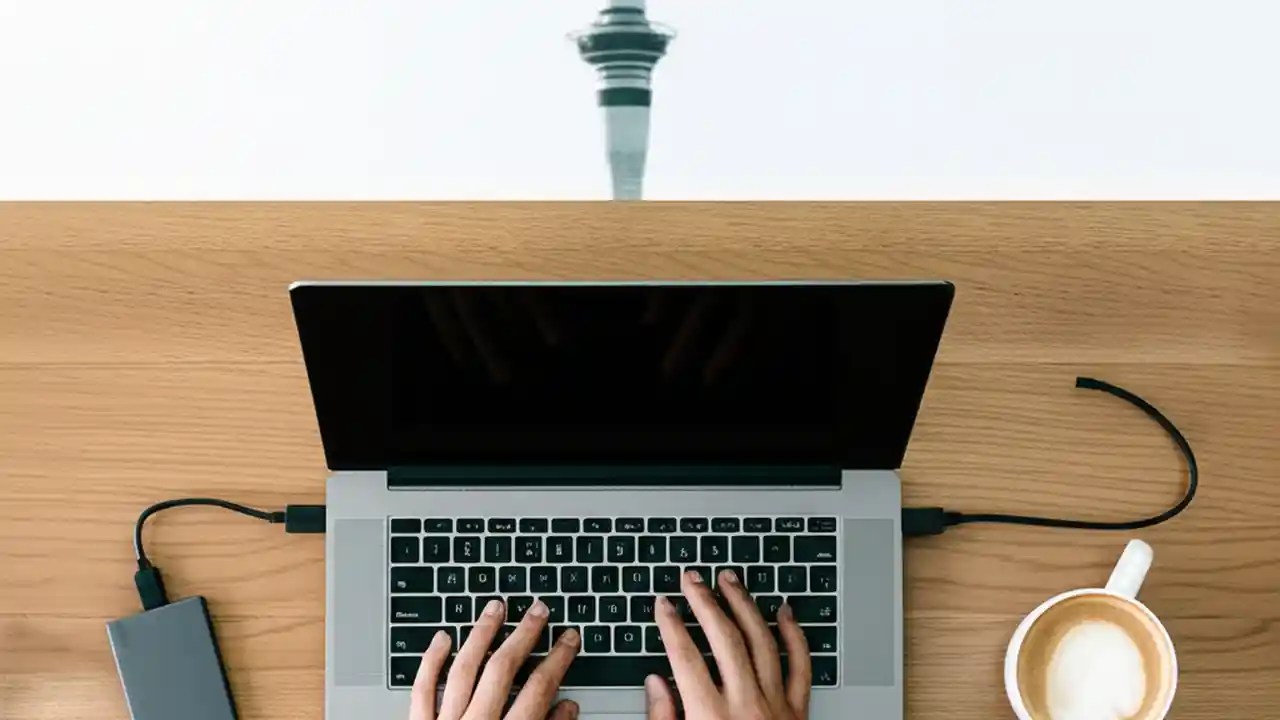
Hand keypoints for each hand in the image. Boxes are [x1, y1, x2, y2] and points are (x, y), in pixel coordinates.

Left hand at [410, 599, 581, 719]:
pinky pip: (423, 689)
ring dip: (482, 635)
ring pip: (464, 669)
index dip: (558, 659)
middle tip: (538, 610)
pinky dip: (432, 661)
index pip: (539, 688)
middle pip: (502, 669)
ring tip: (496, 608)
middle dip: (524, 635)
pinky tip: (443, 637)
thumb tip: (567, 708)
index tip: (569, 639)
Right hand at [647, 570, 811, 719]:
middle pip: (725, 640)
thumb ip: (663, 719)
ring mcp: (776, 706)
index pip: (685, 658)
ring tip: (730, 581)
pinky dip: (794, 635)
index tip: (664, 604)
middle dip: (705, 603)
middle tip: (693, 579)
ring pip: (762, 642)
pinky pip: (800, 666)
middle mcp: (746, 706)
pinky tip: (784, 611)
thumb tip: (655, 684)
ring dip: (744, 606)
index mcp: (710, 718)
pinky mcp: (799, 712)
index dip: (671, 626)